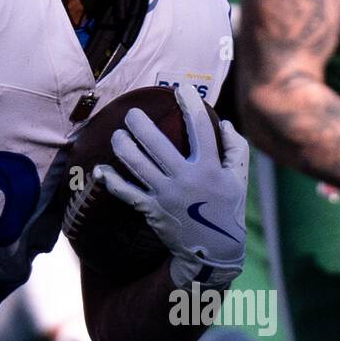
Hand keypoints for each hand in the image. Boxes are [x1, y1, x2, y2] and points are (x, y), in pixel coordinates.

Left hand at [96, 84, 248, 287]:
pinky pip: (126, 192)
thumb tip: (224, 123)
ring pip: (137, 164)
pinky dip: (110, 181)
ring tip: (117, 135)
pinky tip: (100, 170)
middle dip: (140, 124)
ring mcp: (166, 195)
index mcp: (210, 168)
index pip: (200, 129)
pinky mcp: (151, 210)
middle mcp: (186, 179)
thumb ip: (235, 149)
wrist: (213, 251)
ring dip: (122, 146)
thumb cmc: (227, 210)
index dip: (190, 105)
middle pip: (157, 144)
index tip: (181, 89)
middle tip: (131, 113)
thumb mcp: (238, 180)